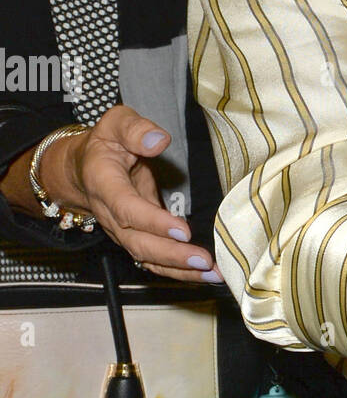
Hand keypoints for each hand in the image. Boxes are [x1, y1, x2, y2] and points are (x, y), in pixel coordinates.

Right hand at [48, 106, 219, 283]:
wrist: (83, 167)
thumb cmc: (106, 142)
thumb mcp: (116, 123)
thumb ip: (135, 129)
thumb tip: (158, 141)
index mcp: (105, 184)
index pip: (128, 209)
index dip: (154, 222)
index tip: (182, 230)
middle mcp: (112, 214)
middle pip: (139, 242)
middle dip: (172, 255)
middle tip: (204, 260)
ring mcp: (123, 230)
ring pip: (147, 257)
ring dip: (179, 269)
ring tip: (213, 274)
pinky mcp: (136, 235)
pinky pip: (154, 259)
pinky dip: (177, 270)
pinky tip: (203, 274)